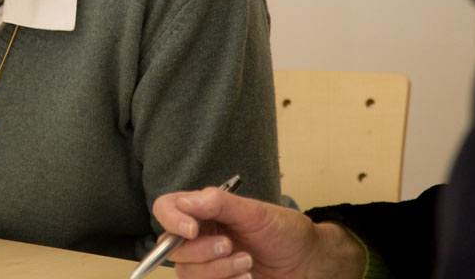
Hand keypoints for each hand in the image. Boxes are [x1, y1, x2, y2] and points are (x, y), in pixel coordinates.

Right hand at [151, 187, 365, 278]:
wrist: (309, 264)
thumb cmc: (285, 233)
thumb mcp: (255, 212)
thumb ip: (218, 203)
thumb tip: (184, 203)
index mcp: (202, 213)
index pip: (165, 209)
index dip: (171, 219)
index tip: (192, 229)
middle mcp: (199, 238)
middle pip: (172, 249)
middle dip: (202, 251)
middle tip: (230, 245)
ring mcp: (207, 265)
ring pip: (187, 274)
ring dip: (217, 270)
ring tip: (247, 263)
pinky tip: (247, 278)